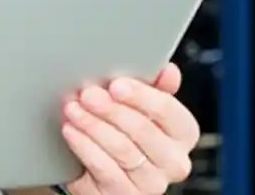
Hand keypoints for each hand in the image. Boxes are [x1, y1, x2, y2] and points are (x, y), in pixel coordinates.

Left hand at [58, 63, 199, 193]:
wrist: (101, 169)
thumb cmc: (123, 129)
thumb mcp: (138, 106)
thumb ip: (154, 87)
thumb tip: (168, 70)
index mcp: (183, 134)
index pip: (169, 112)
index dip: (142, 96)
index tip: (116, 84)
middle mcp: (174, 162)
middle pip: (144, 131)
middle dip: (111, 110)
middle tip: (88, 94)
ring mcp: (151, 183)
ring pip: (122, 150)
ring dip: (93, 125)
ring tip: (73, 109)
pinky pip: (105, 170)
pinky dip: (84, 147)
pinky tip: (71, 130)